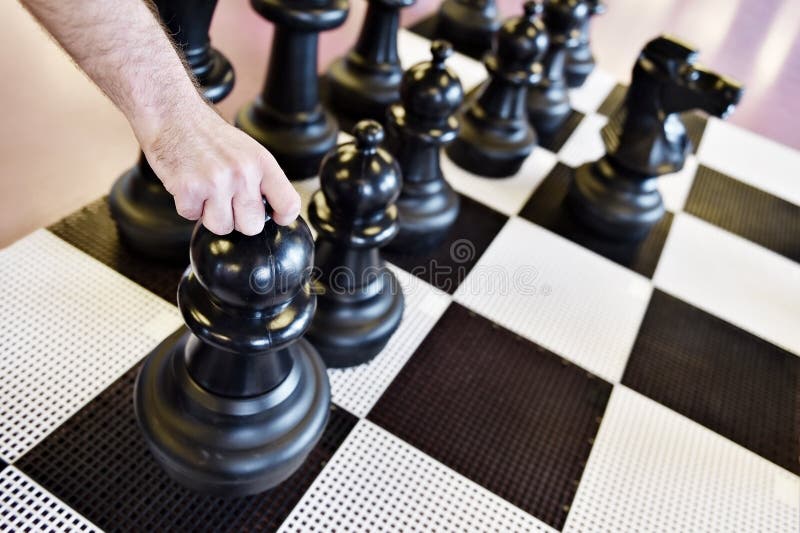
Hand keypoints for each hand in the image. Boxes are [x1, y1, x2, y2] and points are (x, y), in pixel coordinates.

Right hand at [139, 100, 299, 235]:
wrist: (173, 115)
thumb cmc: (210, 136)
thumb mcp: (248, 151)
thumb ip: (262, 180)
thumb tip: (273, 214)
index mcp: (262, 162)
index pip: (288, 204)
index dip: (282, 217)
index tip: (273, 216)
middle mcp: (242, 172)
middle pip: (252, 226)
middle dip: (238, 219)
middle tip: (226, 199)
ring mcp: (215, 181)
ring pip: (222, 227)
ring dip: (210, 214)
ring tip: (206, 190)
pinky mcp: (188, 189)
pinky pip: (192, 217)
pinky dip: (188, 206)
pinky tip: (189, 185)